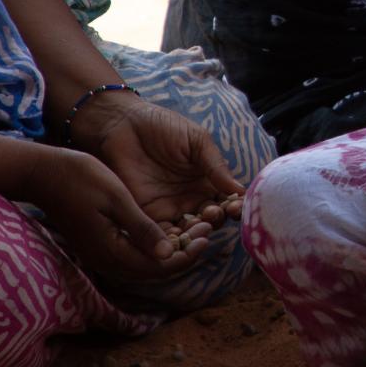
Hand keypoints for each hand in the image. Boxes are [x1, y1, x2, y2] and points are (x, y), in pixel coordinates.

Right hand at [28, 147, 201, 280]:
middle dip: (182, 254)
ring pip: (143, 264)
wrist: (44, 173)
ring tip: (194, 229)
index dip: (186, 255)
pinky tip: (170, 229)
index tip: (206, 237)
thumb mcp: (117, 199)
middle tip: (206, 231)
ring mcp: (100, 254)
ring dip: (170, 251)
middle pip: (152, 270)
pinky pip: (132, 255)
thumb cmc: (81, 179)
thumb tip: (167, 254)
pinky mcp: (99, 244)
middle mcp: (105, 259)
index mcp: (111, 251)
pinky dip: (154, 246)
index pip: (157, 266)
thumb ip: (141, 228)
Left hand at [71, 93, 243, 229]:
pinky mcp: (145, 215)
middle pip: (210, 220)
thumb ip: (216, 166)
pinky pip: (161, 234)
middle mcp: (190, 198)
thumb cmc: (164, 127)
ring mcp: (168, 208)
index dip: (234, 207)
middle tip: (214, 213)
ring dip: (196, 233)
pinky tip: (178, 236)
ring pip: (188, 231)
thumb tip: (242, 191)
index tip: (237, 207)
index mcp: (206, 181)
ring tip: (199, 224)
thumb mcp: (197, 142)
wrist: (123, 126)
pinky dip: (171, 240)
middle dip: (217, 220)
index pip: (226, 201)